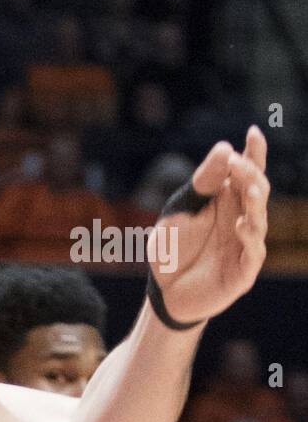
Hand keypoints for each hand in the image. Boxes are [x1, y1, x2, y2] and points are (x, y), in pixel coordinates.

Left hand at [150, 126, 269, 323]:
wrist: (163, 290)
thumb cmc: (173, 247)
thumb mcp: (180, 210)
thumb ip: (201, 184)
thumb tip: (224, 148)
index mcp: (228, 201)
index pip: (247, 173)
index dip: (254, 153)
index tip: (253, 132)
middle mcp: (242, 219)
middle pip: (256, 191)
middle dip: (251, 175)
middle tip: (238, 162)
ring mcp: (245, 245)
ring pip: (259, 219)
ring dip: (256, 203)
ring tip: (250, 187)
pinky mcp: (243, 272)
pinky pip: (252, 253)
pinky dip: (249, 238)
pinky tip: (241, 223)